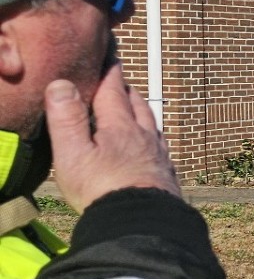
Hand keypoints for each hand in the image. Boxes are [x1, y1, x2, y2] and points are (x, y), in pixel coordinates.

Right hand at [45, 63, 181, 210]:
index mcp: (120, 127)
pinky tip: (153, 144)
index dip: (110, 71)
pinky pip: (160, 146)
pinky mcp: (165, 174)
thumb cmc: (103, 190)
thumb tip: (62, 83)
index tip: (112, 54)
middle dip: (126, 89)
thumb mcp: (73, 153)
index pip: (113, 91)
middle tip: (120, 79)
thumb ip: (67, 118)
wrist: (142, 224)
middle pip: (136, 104)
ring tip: (135, 106)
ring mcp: (158, 155)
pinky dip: (153, 136)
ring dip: (142, 110)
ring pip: (150, 124)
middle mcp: (144, 136)